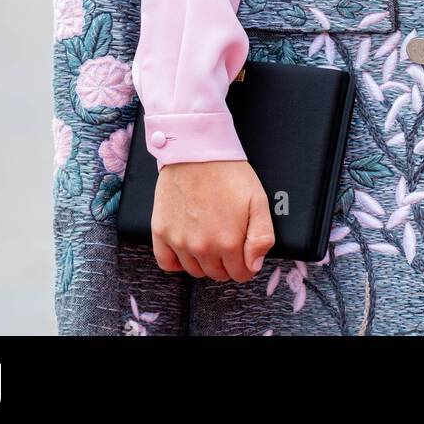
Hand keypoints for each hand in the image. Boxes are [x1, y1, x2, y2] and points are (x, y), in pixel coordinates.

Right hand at [150, 160, 275, 281]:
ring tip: (209, 238)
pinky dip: (176, 261)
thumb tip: (254, 265)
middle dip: (227, 263)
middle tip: (227, 239)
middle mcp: (202, 248)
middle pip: (218, 274)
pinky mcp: (161, 232)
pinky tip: (186, 247)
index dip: (246, 264)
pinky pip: (166, 263)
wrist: (195, 149)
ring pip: (195, 271)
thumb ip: (262, 236)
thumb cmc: (228, 172)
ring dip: (204, 261)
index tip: (244, 250)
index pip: (241, 274)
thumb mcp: (258, 199)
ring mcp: (179, 241)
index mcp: (229, 243)